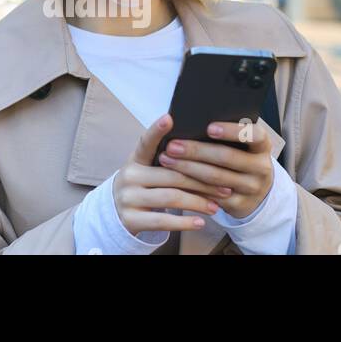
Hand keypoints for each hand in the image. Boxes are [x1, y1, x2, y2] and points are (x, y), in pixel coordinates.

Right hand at [112, 114, 233, 234]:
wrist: (115, 216)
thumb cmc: (143, 188)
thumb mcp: (147, 171)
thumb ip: (167, 161)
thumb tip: (205, 150)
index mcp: (135, 160)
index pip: (146, 142)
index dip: (156, 130)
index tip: (169, 118)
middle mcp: (129, 176)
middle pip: (171, 175)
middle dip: (202, 182)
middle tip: (224, 188)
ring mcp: (128, 198)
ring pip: (170, 198)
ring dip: (198, 202)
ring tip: (216, 207)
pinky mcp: (130, 220)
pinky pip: (162, 221)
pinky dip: (184, 223)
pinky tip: (200, 223)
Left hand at [157, 120, 273, 218]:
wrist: (256, 191)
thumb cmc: (241, 157)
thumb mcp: (243, 145)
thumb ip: (227, 134)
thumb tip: (191, 121)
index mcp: (263, 146)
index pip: (255, 135)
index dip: (232, 131)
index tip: (209, 128)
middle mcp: (261, 167)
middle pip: (227, 157)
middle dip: (197, 151)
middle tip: (172, 145)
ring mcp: (251, 188)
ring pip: (216, 178)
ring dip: (188, 168)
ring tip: (166, 159)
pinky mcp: (239, 205)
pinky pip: (211, 196)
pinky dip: (190, 187)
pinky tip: (173, 179)